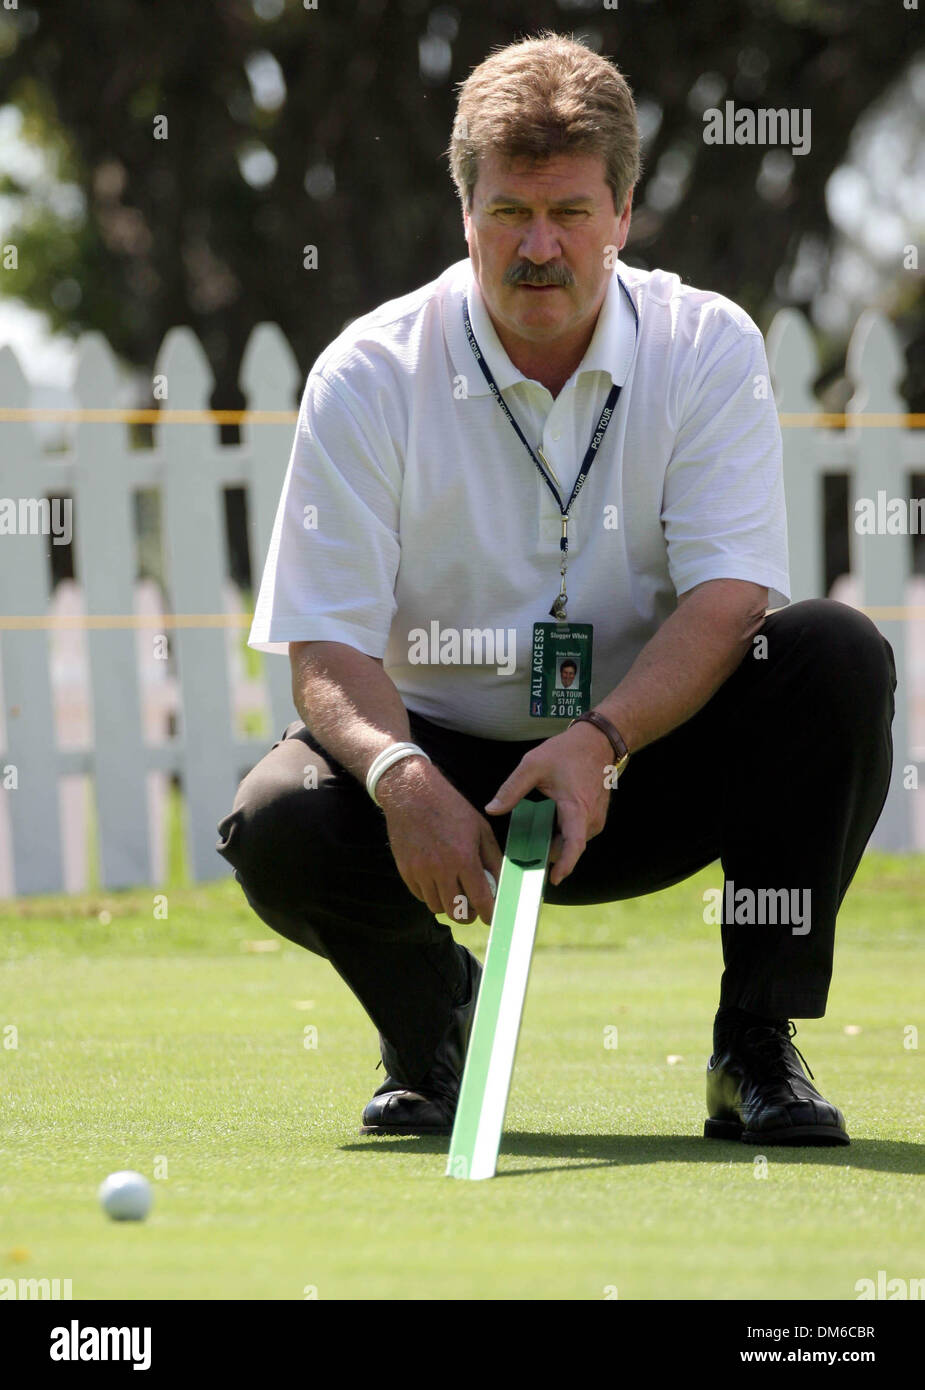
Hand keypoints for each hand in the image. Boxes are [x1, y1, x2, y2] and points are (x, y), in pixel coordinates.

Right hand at [377, 760, 502, 924]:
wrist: (411, 793)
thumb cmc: (451, 808)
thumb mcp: (480, 828)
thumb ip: (493, 858)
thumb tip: (502, 882)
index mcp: (464, 858)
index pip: (480, 899)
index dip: (488, 914)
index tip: (492, 917)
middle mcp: (441, 869)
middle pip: (456, 911)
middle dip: (468, 915)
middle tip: (473, 909)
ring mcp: (420, 872)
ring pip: (437, 907)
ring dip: (449, 906)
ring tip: (455, 895)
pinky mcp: (405, 871)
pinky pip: (420, 896)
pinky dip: (431, 895)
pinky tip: (438, 883)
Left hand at [484, 723, 612, 884]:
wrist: (598, 741)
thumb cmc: (568, 751)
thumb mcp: (533, 765)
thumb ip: (511, 790)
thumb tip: (492, 810)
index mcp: (577, 809)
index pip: (573, 846)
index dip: (564, 866)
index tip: (552, 879)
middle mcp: (591, 819)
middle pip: (567, 847)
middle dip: (547, 853)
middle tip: (523, 854)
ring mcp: (596, 819)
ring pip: (571, 841)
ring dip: (554, 842)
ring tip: (532, 837)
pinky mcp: (595, 816)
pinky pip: (576, 833)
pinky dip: (561, 834)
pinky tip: (546, 823)